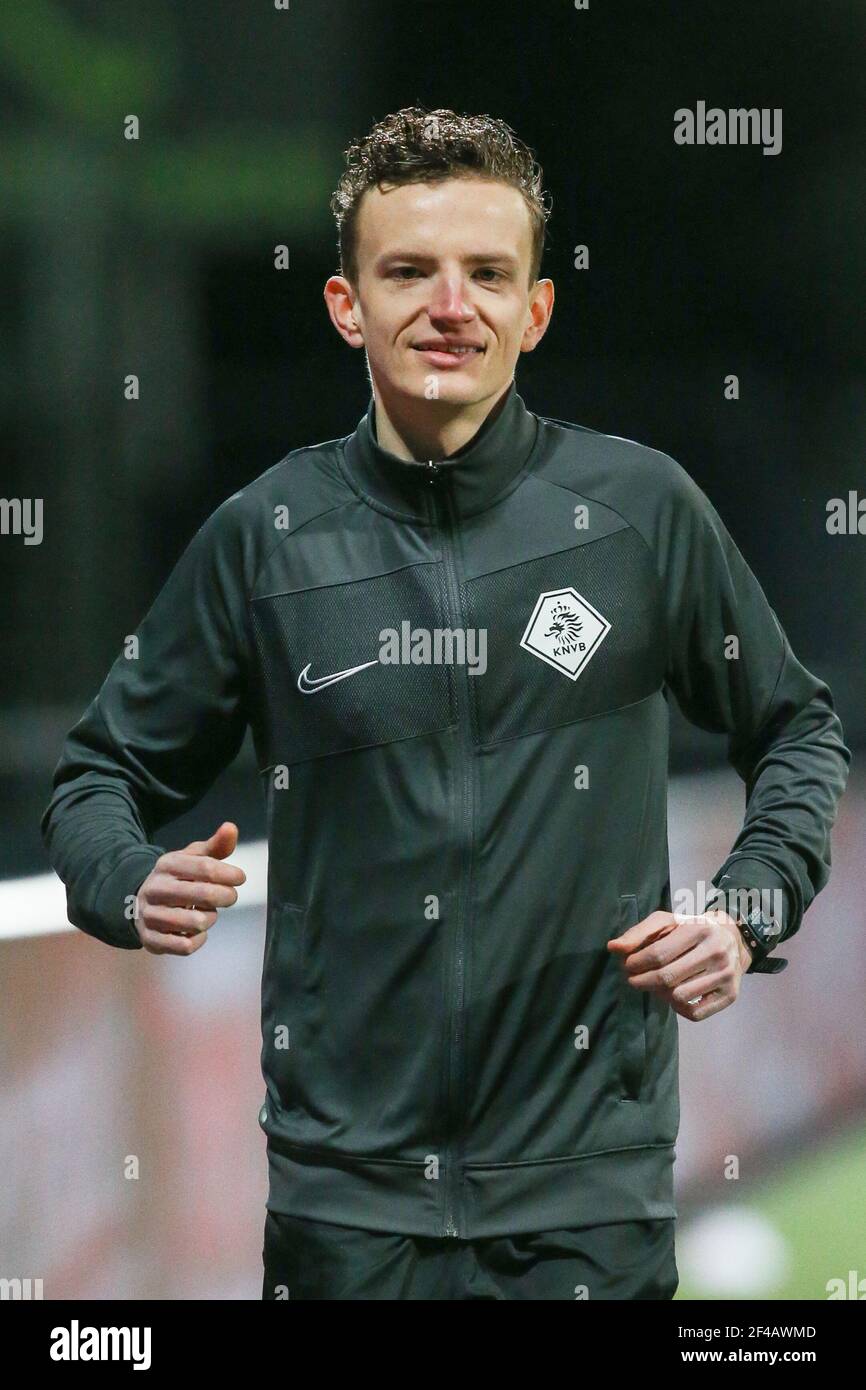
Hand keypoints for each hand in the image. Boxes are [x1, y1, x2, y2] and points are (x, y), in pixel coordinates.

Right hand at [132, 822, 245, 955]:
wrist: (139, 902)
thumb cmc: (178, 878)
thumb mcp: (193, 858)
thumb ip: (215, 845)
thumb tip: (231, 827)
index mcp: (167, 865)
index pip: (205, 867)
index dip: (229, 874)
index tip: (240, 878)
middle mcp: (156, 888)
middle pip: (204, 894)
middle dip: (226, 896)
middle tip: (229, 896)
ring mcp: (150, 916)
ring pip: (197, 922)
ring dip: (211, 918)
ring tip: (208, 913)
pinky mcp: (150, 940)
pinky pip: (185, 946)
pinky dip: (198, 940)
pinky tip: (196, 931)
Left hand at [607, 908, 752, 1021]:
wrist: (733, 939)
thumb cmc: (692, 930)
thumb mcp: (667, 923)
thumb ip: (639, 933)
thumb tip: (613, 947)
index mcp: (699, 929)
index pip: (658, 954)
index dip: (636, 963)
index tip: (627, 966)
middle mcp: (716, 952)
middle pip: (666, 977)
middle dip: (641, 981)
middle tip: (633, 979)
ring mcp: (726, 975)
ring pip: (679, 997)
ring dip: (659, 994)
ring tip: (654, 985)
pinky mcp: (730, 995)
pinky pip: (695, 1013)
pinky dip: (678, 1009)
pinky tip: (673, 996)